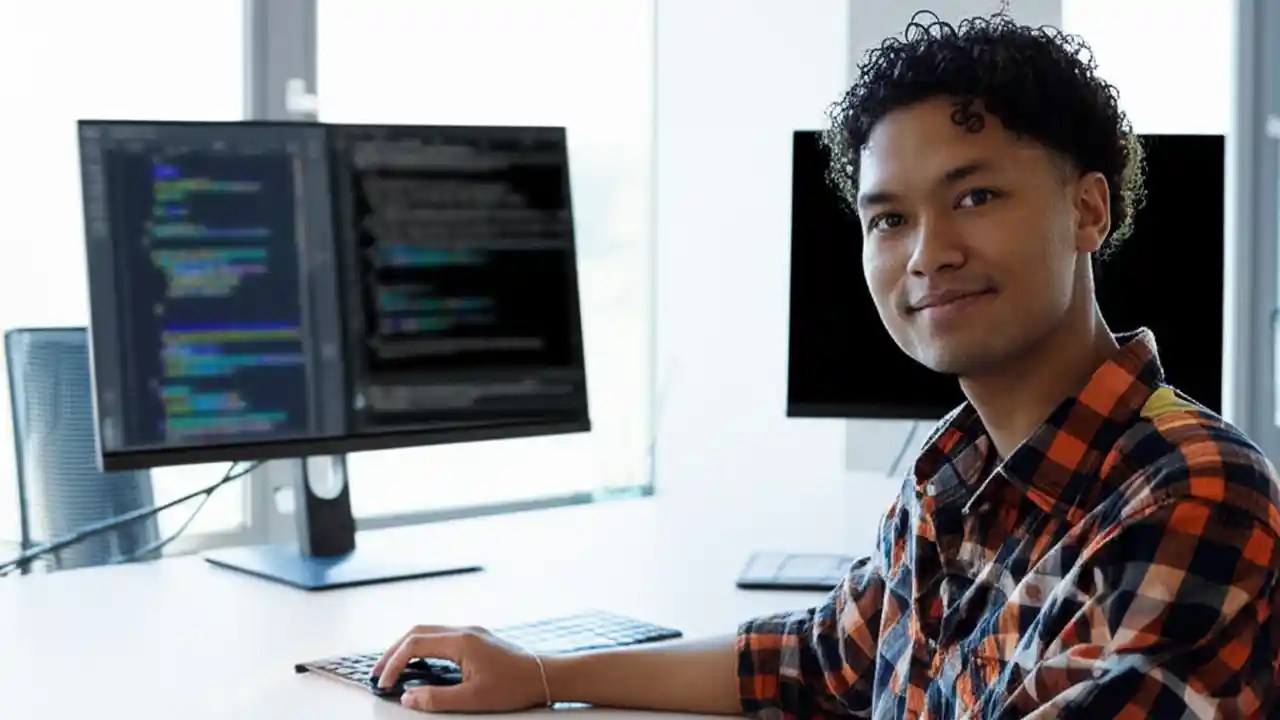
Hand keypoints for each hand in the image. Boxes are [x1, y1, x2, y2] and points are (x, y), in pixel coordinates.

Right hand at [371, 625, 549, 712]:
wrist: (545, 675)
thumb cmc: (515, 686)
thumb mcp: (473, 699)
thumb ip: (437, 699)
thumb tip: (408, 697)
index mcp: (461, 641)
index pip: (414, 644)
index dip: (393, 663)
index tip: (385, 684)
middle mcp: (464, 631)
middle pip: (416, 632)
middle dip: (393, 652)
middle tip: (378, 673)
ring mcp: (471, 633)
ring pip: (428, 631)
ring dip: (407, 647)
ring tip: (394, 669)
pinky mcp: (477, 639)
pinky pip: (441, 637)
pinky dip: (423, 647)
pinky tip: (421, 664)